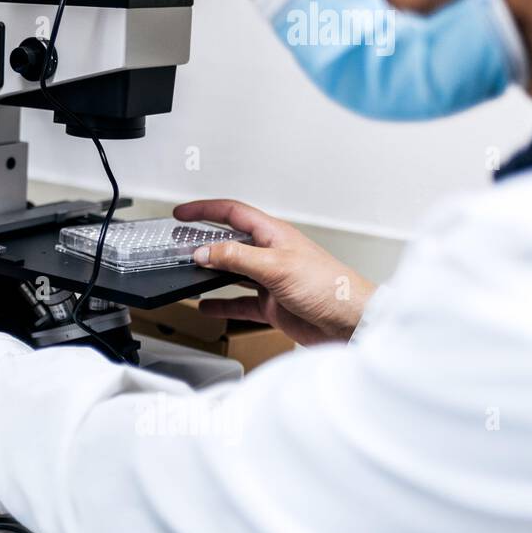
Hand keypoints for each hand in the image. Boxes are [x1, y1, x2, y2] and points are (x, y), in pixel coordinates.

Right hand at [174, 199, 375, 345]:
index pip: (233, 213)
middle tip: (179, 243)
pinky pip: (239, 302)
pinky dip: (222, 304)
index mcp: (274, 235)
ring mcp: (271, 280)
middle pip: (229, 242)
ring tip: (187, 273)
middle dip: (203, 242)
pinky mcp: (273, 305)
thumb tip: (205, 252)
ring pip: (232, 273)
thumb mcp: (276, 266)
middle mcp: (271, 255)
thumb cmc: (331, 287)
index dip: (205, 210)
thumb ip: (237, 258)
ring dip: (210, 274)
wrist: (352, 322)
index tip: (182, 213)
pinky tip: (207, 306)